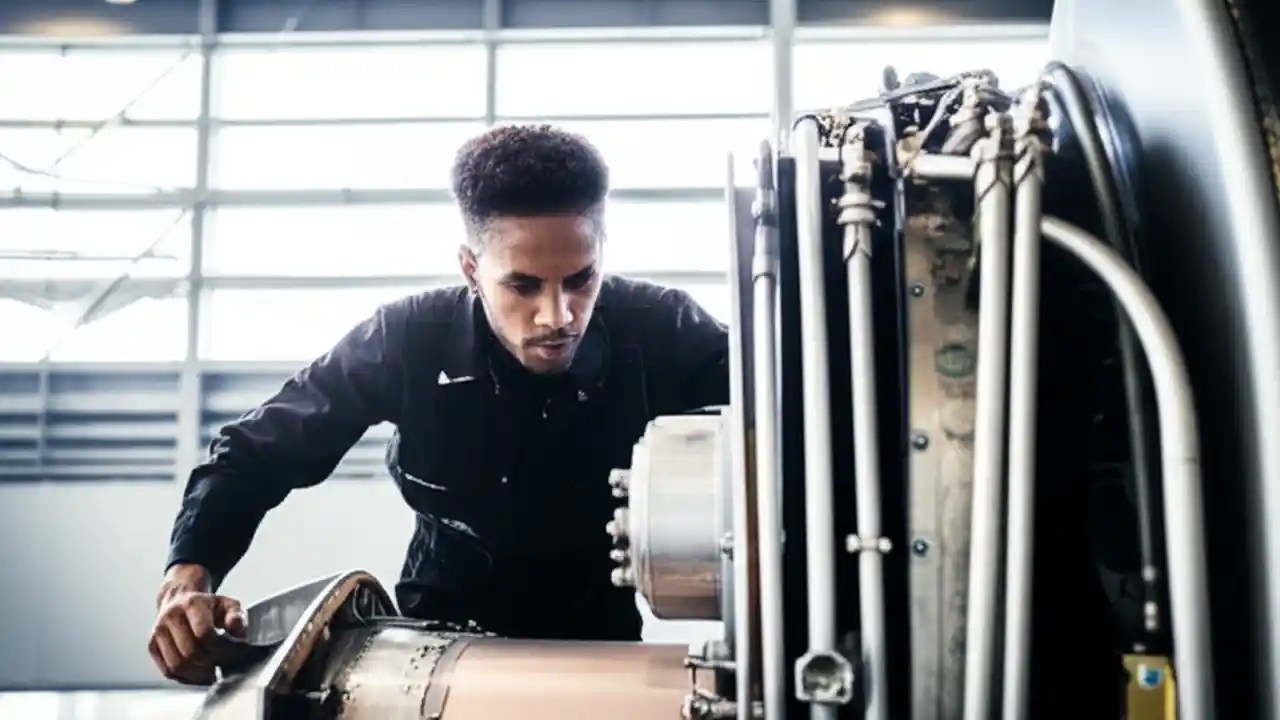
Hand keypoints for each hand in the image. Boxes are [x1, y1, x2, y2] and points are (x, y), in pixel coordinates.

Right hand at [148, 563, 246, 684]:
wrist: (180, 600)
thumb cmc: (209, 607)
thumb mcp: (228, 605)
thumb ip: (236, 616)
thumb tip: (236, 627)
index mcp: (191, 604)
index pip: (204, 633)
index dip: (220, 648)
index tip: (231, 654)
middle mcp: (170, 617)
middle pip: (190, 652)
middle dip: (210, 663)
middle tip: (223, 666)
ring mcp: (158, 632)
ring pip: (176, 665)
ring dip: (198, 675)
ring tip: (213, 674)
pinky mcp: (152, 646)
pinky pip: (168, 671)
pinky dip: (185, 679)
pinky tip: (200, 676)